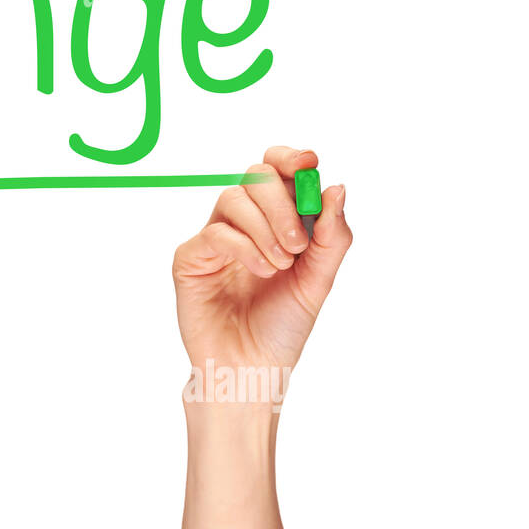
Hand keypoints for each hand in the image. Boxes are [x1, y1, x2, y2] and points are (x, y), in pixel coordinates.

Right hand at [172, 146, 351, 372]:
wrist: (252, 369)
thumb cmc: (282, 327)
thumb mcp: (319, 280)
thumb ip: (331, 236)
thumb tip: (337, 188)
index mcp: (275, 221)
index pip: (278, 171)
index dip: (291, 159)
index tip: (310, 163)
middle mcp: (243, 223)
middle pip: (256, 177)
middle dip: (282, 202)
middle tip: (298, 243)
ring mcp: (215, 238)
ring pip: (234, 198)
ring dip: (265, 227)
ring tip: (280, 264)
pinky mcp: (191, 257)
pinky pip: (215, 232)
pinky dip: (244, 247)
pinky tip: (262, 272)